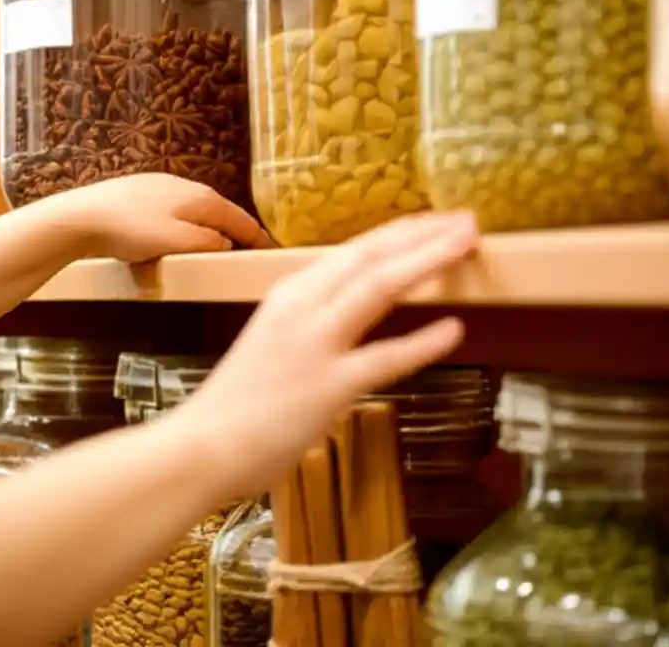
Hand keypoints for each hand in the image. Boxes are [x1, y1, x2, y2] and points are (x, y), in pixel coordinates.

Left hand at [46, 174, 272, 261]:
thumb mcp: (177, 243)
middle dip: (234, 229)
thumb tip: (225, 242)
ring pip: (195, 209)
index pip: (239, 218)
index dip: (256, 235)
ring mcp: (161, 186)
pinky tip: (177, 234)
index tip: (270, 247)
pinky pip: (174, 209)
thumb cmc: (131, 231)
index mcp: (200, 198)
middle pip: (219, 210)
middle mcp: (185, 186)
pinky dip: (186, 223)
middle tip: (247, 247)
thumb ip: (208, 243)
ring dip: (209, 226)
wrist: (82, 216)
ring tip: (215, 243)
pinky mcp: (140, 191)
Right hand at [171, 211, 478, 495]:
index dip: (403, 232)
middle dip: (424, 234)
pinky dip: (421, 342)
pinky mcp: (328, 387)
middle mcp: (301, 307)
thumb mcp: (274, 343)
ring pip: (378, 287)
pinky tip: (454, 329)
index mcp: (290, 294)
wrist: (200, 448)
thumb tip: (350, 314)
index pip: (356, 250)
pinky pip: (383, 358)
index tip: (439, 220)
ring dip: (426, 262)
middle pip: (371, 256)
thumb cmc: (237, 405)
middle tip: (467, 221)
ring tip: (467, 246)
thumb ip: (311, 324)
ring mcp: (314, 344)